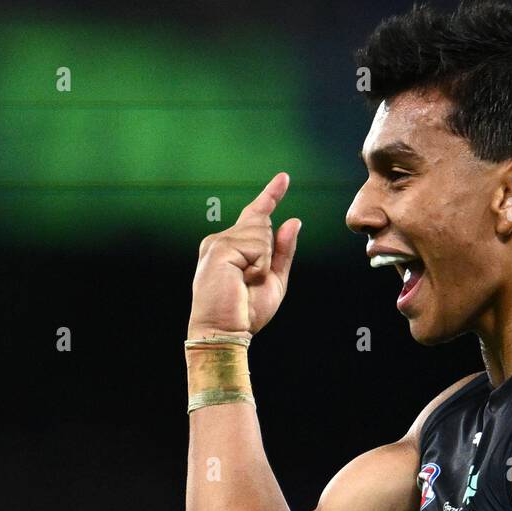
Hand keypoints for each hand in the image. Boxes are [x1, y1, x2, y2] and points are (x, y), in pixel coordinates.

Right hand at [188, 172, 300, 336]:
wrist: (224, 332)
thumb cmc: (245, 312)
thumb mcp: (273, 280)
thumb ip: (283, 251)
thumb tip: (293, 220)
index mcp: (231, 246)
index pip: (255, 215)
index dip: (271, 195)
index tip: (284, 178)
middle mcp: (221, 240)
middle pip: (263, 226)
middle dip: (268, 258)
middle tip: (248, 284)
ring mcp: (218, 242)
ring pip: (263, 236)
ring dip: (263, 265)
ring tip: (244, 284)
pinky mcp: (220, 248)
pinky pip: (258, 247)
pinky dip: (259, 268)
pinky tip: (242, 281)